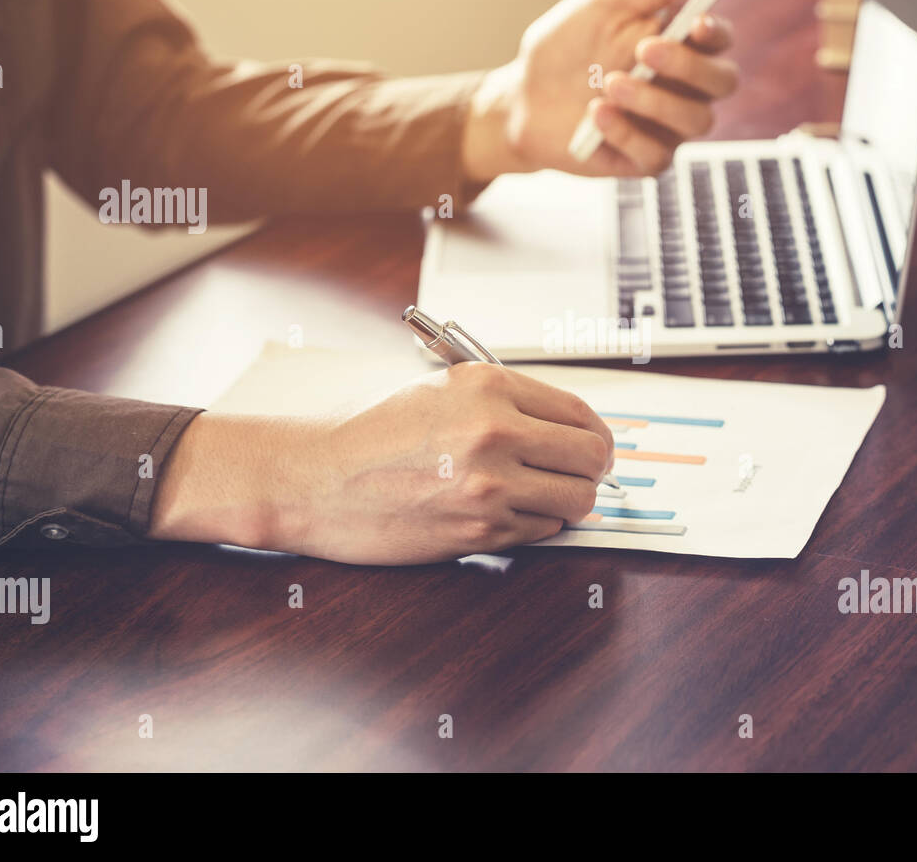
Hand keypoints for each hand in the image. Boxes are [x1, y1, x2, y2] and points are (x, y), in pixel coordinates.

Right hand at [148, 363, 615, 564]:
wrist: (319, 481)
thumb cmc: (373, 433)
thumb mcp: (443, 390)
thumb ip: (506, 400)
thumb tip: (568, 426)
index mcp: (488, 387)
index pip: (579, 412)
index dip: (597, 433)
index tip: (595, 444)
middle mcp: (495, 432)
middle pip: (591, 457)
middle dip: (595, 468)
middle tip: (585, 474)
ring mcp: (489, 485)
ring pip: (576, 500)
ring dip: (571, 501)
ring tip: (550, 495)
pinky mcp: (479, 530)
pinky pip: (542, 529)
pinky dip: (538, 524)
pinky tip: (512, 512)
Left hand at [462, 0, 738, 180]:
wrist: (525, 97)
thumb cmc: (568, 46)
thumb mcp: (602, 4)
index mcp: (681, 45)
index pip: (720, 41)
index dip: (716, 33)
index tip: (695, 23)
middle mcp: (685, 88)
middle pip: (722, 82)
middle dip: (688, 65)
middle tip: (645, 50)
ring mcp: (668, 128)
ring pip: (696, 121)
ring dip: (655, 100)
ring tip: (609, 83)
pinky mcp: (645, 160)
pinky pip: (656, 155)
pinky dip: (625, 132)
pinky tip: (595, 114)